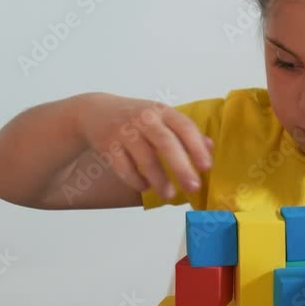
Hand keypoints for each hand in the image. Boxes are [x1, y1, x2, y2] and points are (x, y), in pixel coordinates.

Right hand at [75, 93, 211, 198]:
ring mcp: (124, 131)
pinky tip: (144, 186)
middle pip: (165, 143)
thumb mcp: (161, 117)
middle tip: (193, 187)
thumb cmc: (136, 117)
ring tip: (169, 194)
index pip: (185, 127)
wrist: (94, 111)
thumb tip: (210, 148)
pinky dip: (136, 180)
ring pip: (145, 158)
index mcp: (163, 112)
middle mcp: (145, 119)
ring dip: (159, 179)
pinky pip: (124, 167)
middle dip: (181, 167)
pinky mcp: (107, 145)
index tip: (207, 167)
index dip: (197, 147)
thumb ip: (185, 131)